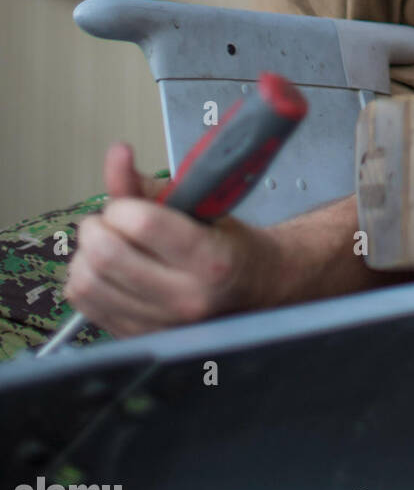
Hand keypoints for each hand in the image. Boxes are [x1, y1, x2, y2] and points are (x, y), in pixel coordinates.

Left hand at [65, 143, 282, 337]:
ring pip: (87, 283)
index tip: (128, 205)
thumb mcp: (199, 204)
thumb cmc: (228, 242)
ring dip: (86, 255)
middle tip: (110, 221)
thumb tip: (116, 152)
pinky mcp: (138, 337)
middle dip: (97, 227)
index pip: (141, 224)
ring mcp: (160, 324)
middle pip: (106, 255)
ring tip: (108, 245)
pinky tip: (106, 270)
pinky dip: (84, 280)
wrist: (254, 288)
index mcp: (209, 258)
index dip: (121, 205)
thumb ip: (148, 182)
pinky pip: (85, 305)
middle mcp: (185, 297)